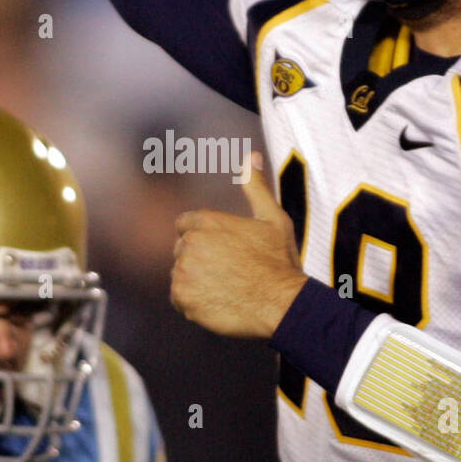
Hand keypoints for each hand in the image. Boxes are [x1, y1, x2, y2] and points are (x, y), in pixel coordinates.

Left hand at [171, 153, 307, 337]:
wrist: (282, 305)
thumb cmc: (280, 262)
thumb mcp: (273, 218)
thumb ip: (255, 187)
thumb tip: (252, 156)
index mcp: (207, 222)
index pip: (185, 225)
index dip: (202, 237)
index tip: (219, 251)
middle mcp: (190, 244)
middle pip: (181, 250)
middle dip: (198, 259)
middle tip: (227, 272)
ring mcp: (183, 272)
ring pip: (180, 274)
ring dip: (195, 281)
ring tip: (225, 288)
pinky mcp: (182, 298)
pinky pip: (178, 299)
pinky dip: (193, 303)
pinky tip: (217, 303)